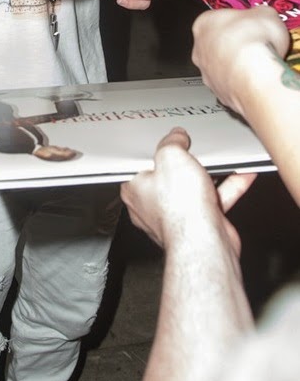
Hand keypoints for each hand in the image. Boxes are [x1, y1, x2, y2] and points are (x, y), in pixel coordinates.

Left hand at [120, 127, 255, 254]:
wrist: (205, 243)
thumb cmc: (179, 207)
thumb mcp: (170, 156)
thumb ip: (172, 142)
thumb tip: (176, 137)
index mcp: (136, 190)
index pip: (140, 165)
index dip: (154, 151)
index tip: (167, 141)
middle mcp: (154, 206)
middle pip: (170, 176)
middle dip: (188, 162)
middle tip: (196, 147)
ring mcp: (178, 216)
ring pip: (196, 188)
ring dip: (213, 172)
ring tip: (224, 157)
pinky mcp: (201, 224)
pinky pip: (216, 200)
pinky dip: (230, 186)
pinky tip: (243, 172)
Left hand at [191, 6, 289, 115]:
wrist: (255, 73)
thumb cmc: (253, 41)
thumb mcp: (266, 13)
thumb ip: (259, 15)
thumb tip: (263, 16)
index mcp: (204, 23)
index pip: (218, 19)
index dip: (237, 22)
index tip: (249, 25)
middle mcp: (199, 49)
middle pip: (217, 44)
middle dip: (234, 45)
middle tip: (255, 44)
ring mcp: (207, 73)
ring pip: (222, 67)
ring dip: (237, 66)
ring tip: (258, 64)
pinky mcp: (218, 93)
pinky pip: (230, 86)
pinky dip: (242, 83)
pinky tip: (256, 79)